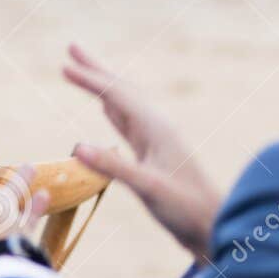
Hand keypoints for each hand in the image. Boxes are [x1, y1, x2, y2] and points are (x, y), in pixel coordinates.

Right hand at [62, 43, 219, 262]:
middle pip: (122, 90)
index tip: (64, 66)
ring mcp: (155, 140)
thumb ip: (115, 167)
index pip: (118, 96)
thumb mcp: (150, 188)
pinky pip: (126, 123)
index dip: (90, 80)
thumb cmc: (186, 209)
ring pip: (123, 103)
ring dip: (102, 85)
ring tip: (83, 70)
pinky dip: (112, 108)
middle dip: (96, 69)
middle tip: (71, 48)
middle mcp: (157, 128)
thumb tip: (78, 147)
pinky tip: (105, 105)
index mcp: (157, 130)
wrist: (214, 228)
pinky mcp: (152, 155)